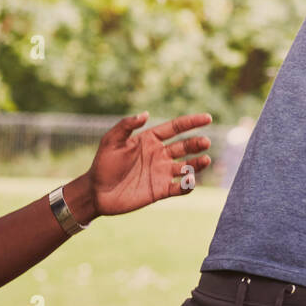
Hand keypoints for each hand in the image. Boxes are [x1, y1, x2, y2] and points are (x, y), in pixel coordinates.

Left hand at [86, 112, 212, 216]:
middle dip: (197, 144)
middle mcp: (159, 155)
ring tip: (206, 160)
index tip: (208, 118)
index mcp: (150, 139)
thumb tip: (145, 113)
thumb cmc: (103, 164)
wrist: (97, 192)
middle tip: (205, 142)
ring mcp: (161, 173)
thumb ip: (126, 126)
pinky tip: (190, 180)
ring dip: (197, 163)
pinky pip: (179, 188)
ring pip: (186, 166)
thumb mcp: (111, 141)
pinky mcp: (160, 191)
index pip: (175, 128)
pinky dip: (188, 185)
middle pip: (185, 146)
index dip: (192, 122)